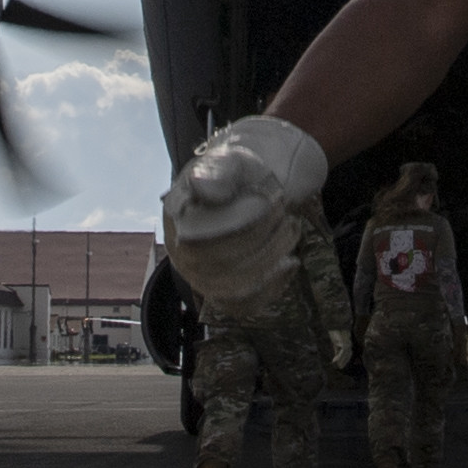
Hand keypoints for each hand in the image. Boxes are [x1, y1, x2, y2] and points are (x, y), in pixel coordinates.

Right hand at [162, 117, 327, 304]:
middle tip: (287, 215)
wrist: (251, 189)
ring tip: (290, 232)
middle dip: (262, 241)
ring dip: (269, 262)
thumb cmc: (239, 174)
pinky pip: (242, 304)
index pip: (199, 236)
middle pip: (216, 265)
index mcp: (177, 215)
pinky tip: (289, 263)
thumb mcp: (231, 162)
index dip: (242, 226)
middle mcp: (181, 249)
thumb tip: (206, 191)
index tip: (275, 202)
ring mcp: (199, 275)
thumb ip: (219, 173)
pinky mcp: (221, 292)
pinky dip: (270, 287)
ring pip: (231, 289)